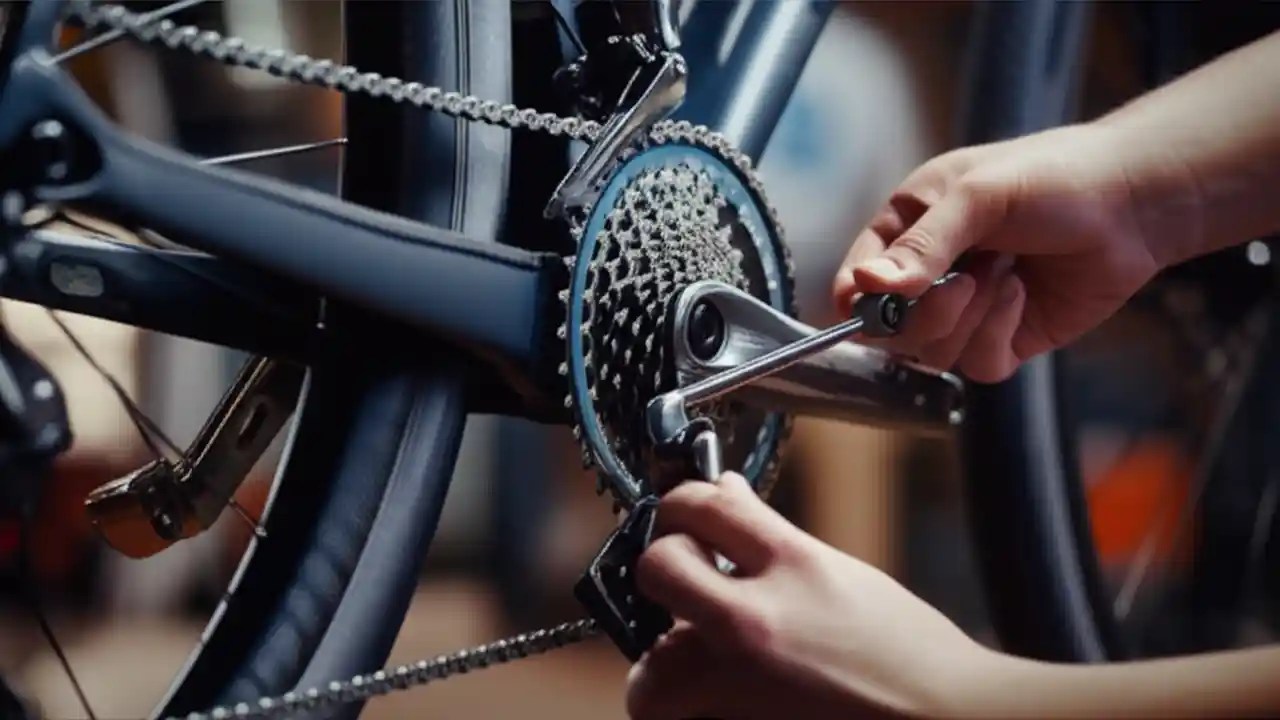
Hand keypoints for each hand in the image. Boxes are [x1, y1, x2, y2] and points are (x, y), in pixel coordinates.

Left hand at [625, 473, 996, 719]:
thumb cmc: (907, 654)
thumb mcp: (838, 573)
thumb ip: (769, 535)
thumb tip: (724, 493)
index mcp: (792, 567)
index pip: (702, 504)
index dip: (681, 502)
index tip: (682, 514)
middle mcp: (756, 625)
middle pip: (657, 570)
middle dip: (661, 571)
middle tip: (683, 587)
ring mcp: (740, 689)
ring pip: (648, 678)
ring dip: (663, 670)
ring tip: (698, 667)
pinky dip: (695, 710)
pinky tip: (725, 699)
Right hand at [832, 123, 1177, 382]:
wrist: (1134, 202)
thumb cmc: (1054, 177)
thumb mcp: (978, 196)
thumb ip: (923, 245)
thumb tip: (869, 287)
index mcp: (906, 229)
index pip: (855, 282)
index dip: (859, 303)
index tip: (880, 304)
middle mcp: (929, 275)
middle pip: (890, 331)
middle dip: (931, 311)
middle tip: (972, 277)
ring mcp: (965, 312)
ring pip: (932, 354)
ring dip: (972, 318)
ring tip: (1008, 273)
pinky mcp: (1003, 339)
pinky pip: (977, 367)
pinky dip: (999, 336)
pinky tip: (1024, 296)